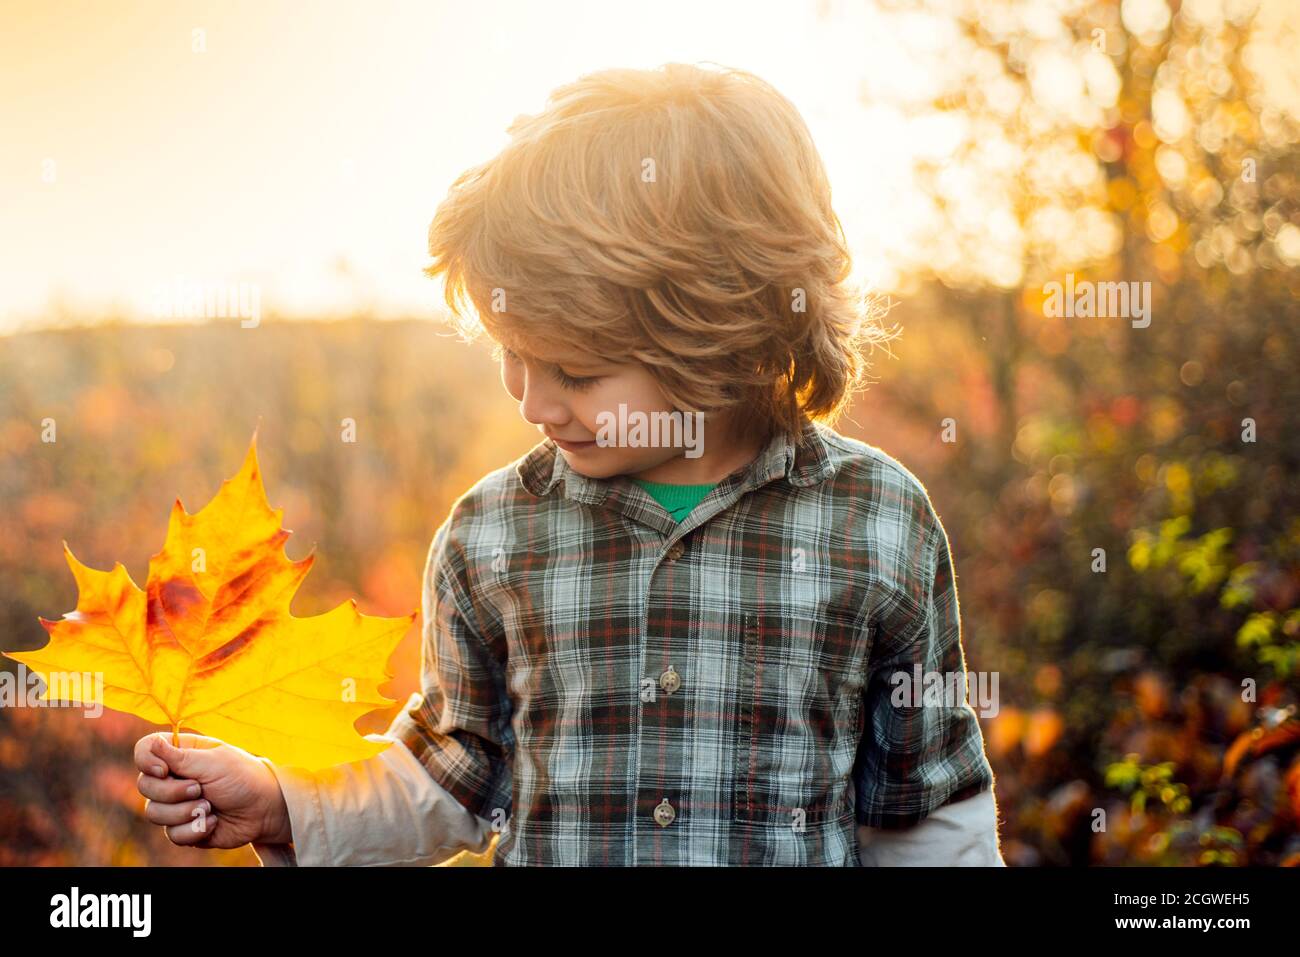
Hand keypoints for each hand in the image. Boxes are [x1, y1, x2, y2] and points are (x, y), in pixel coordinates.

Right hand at [133, 732, 291, 849]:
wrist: (263, 810)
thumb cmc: (243, 778)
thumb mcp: (213, 763)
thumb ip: (179, 757)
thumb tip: (152, 744)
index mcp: (182, 753)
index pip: (144, 750)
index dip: (147, 761)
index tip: (164, 770)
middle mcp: (175, 776)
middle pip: (145, 786)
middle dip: (173, 792)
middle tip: (200, 789)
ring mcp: (176, 803)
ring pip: (154, 813)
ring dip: (185, 812)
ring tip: (210, 806)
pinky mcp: (183, 826)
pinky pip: (172, 834)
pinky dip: (194, 829)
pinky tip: (214, 821)